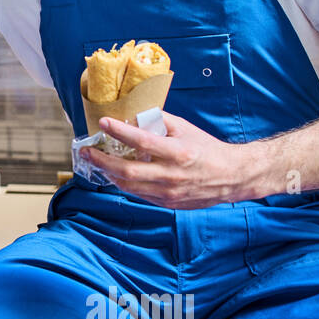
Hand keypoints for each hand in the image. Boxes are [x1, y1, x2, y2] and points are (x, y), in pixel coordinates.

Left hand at [78, 111, 261, 208]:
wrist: (231, 177)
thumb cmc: (207, 149)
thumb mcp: (186, 129)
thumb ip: (161, 122)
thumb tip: (135, 115)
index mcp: (178, 152)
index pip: (142, 141)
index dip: (120, 132)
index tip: (104, 123)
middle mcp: (171, 175)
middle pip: (128, 170)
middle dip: (102, 161)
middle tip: (86, 152)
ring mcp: (168, 192)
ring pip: (129, 186)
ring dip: (108, 174)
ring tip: (96, 163)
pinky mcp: (167, 203)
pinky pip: (139, 194)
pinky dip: (125, 183)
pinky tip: (115, 174)